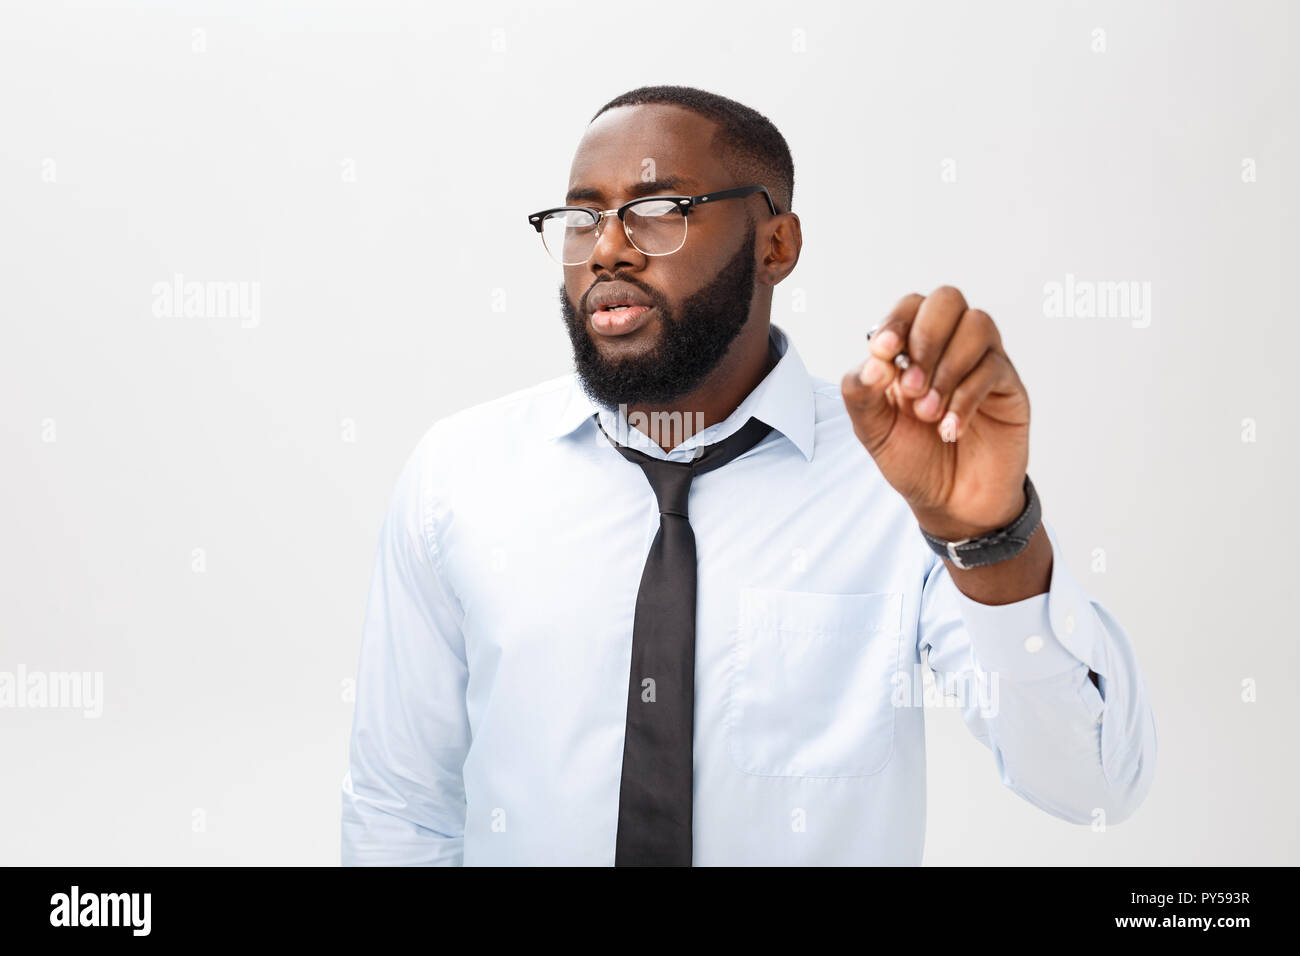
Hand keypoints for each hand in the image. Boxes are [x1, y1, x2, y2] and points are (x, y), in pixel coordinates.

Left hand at [841, 287, 1030, 541]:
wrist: (951, 503)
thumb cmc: (912, 459)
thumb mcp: (872, 430)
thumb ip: (860, 393)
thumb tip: (874, 360)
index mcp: (912, 348)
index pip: (910, 306)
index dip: (897, 321)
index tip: (884, 353)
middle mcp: (949, 347)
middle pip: (947, 299)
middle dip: (926, 337)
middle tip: (912, 387)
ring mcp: (982, 363)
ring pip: (977, 325)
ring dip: (947, 368)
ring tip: (929, 414)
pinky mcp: (1008, 387)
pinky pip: (994, 368)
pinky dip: (965, 398)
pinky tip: (949, 430)